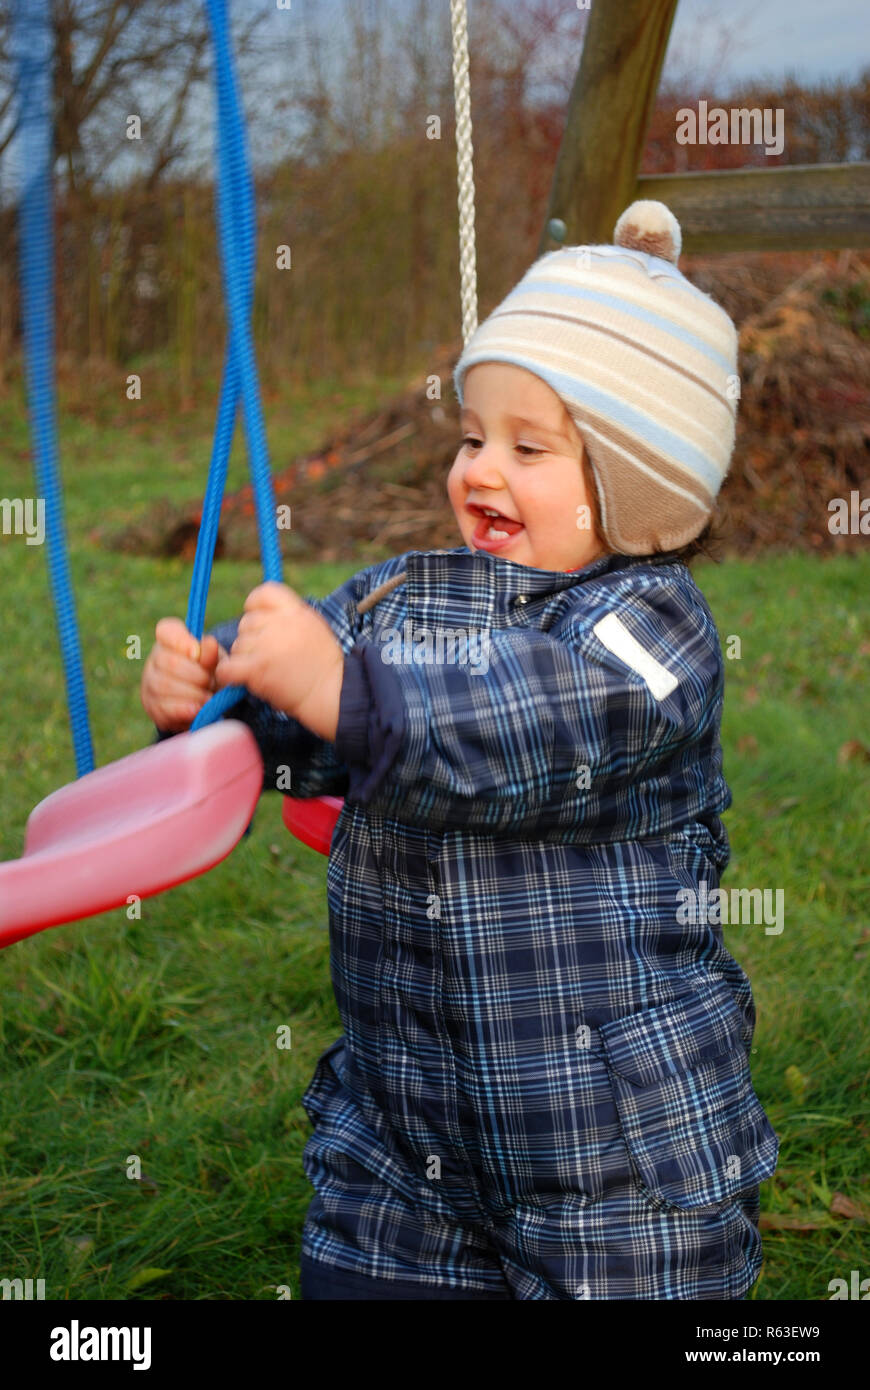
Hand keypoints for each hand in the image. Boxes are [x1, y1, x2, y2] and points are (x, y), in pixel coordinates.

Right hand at [141, 618, 227, 731]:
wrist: (204, 703)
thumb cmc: (209, 674)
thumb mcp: (216, 662)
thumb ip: (212, 654)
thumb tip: (208, 644)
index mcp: (170, 641)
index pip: (166, 630)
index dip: (180, 640)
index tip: (195, 652)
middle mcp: (155, 660)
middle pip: (170, 662)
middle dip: (196, 675)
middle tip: (210, 682)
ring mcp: (150, 684)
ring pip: (165, 686)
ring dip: (193, 693)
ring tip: (208, 697)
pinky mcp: (152, 707)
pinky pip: (164, 707)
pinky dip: (183, 709)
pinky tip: (196, 709)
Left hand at [214, 582, 343, 740]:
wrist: (333, 693)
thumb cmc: (324, 665)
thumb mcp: (313, 627)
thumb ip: (289, 616)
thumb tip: (261, 610)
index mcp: (296, 610)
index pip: (264, 592)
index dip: (255, 606)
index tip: (260, 621)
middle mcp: (280, 623)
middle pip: (247, 622)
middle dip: (252, 639)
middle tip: (270, 656)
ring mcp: (267, 645)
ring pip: (238, 646)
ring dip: (245, 659)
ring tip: (268, 671)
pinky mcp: (257, 668)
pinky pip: (228, 667)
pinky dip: (229, 675)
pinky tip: (241, 679)